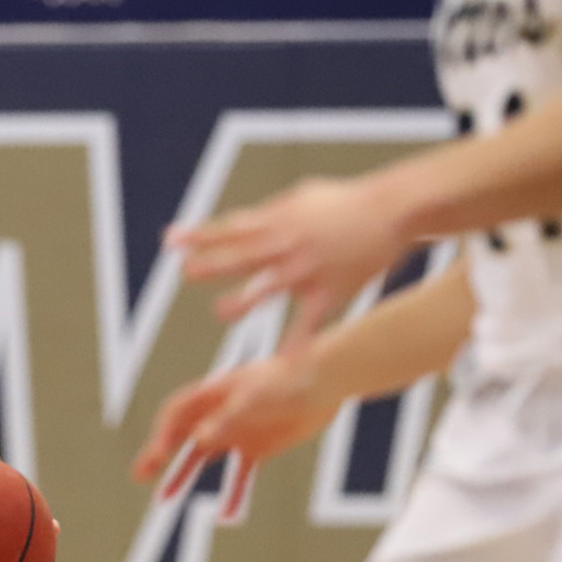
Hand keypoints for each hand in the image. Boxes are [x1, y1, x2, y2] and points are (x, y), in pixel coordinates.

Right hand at [130, 354, 339, 519]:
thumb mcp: (255, 399)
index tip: (158, 455)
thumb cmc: (289, 381)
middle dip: (158, 454)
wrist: (325, 383)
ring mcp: (237, 432)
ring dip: (183, 477)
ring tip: (163, 498)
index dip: (164, 433)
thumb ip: (229, 419)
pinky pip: (239, 476)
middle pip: (180, 436)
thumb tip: (200, 439)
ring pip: (202, 457)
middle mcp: (219, 414)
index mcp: (213, 394)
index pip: (177, 414)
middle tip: (139, 474)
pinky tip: (226, 516)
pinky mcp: (258, 449)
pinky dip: (233, 495)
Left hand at [172, 178, 406, 353]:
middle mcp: (287, 246)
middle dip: (213, 264)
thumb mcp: (300, 197)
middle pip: (243, 256)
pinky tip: (283, 365)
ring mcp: (307, 271)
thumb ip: (267, 213)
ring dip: (242, 302)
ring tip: (222, 312)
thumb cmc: (345, 201)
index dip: (199, 235)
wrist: (392, 211)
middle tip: (188, 271)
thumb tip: (235, 220)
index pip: (230, 229)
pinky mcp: (329, 293)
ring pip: (268, 290)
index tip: (170, 240)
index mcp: (277, 222)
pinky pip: (308, 322)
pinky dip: (297, 343)